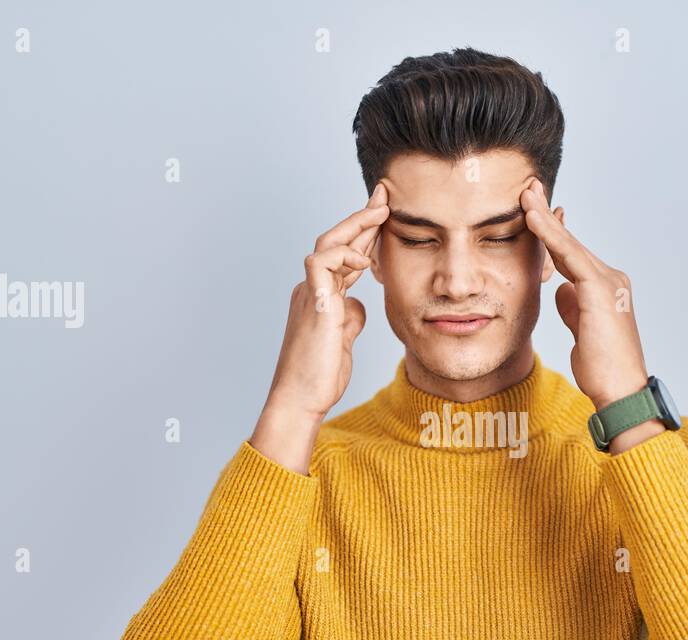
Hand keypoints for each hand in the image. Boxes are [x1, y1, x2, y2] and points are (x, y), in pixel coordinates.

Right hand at [251, 184, 388, 472]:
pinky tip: (364, 259)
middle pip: (337, 240)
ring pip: (327, 243)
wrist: (301, 397)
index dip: (365, 233)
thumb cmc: (320, 374)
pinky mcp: (312, 303)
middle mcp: (313, 288)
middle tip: (386, 195)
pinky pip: (320, 263)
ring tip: (380, 211)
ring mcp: (310, 293)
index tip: (386, 213)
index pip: (346, 254)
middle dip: (362, 216)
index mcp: (323, 294)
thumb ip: (351, 315)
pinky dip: (342, 255)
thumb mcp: (344, 338)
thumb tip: (360, 302)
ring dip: (355, 225)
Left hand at [519, 178, 649, 410]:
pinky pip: (569, 256)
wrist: (620, 391)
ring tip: (525, 194)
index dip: (551, 232)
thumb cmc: (602, 369)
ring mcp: (608, 282)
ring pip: (569, 244)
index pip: (572, 254)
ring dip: (544, 218)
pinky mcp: (601, 290)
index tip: (532, 211)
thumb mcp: (581, 333)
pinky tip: (533, 219)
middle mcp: (611, 279)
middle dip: (547, 215)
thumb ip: (573, 307)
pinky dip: (550, 235)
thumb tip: (562, 290)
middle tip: (527, 188)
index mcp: (605, 289)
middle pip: (571, 243)